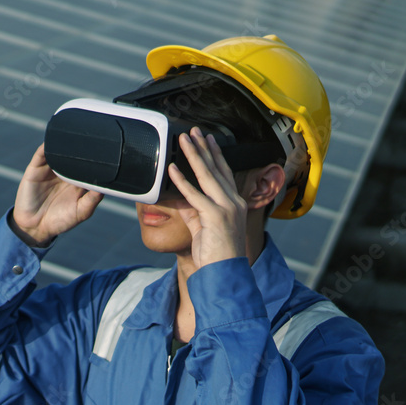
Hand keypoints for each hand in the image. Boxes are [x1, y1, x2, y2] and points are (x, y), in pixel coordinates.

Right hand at [12, 144, 102, 245]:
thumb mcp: (81, 211)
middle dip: (81, 147)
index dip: (95, 158)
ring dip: (65, 144)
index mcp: (78, 180)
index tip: (105, 152)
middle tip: (91, 140)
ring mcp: (50, 168)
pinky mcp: (36, 168)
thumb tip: (105, 186)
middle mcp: (65, 172)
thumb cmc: (60, 220)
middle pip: (74, 154)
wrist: (35, 227)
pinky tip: (53, 142)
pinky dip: (47, 146)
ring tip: (74, 137)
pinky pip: (41, 153)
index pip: (88, 164)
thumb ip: (93, 199)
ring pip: (59, 151)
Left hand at [167, 128, 246, 269]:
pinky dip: (182, 181)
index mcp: (234, 203)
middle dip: (204, 147)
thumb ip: (192, 209)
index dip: (214, 154)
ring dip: (194, 155)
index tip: (207, 139)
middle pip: (216, 168)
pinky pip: (195, 195)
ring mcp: (227, 208)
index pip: (223, 173)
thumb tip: (178, 195)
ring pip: (207, 176)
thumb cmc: (214, 254)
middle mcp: (234, 202)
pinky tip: (171, 169)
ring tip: (183, 139)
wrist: (224, 274)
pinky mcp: (216, 217)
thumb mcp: (202, 227)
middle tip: (193, 130)